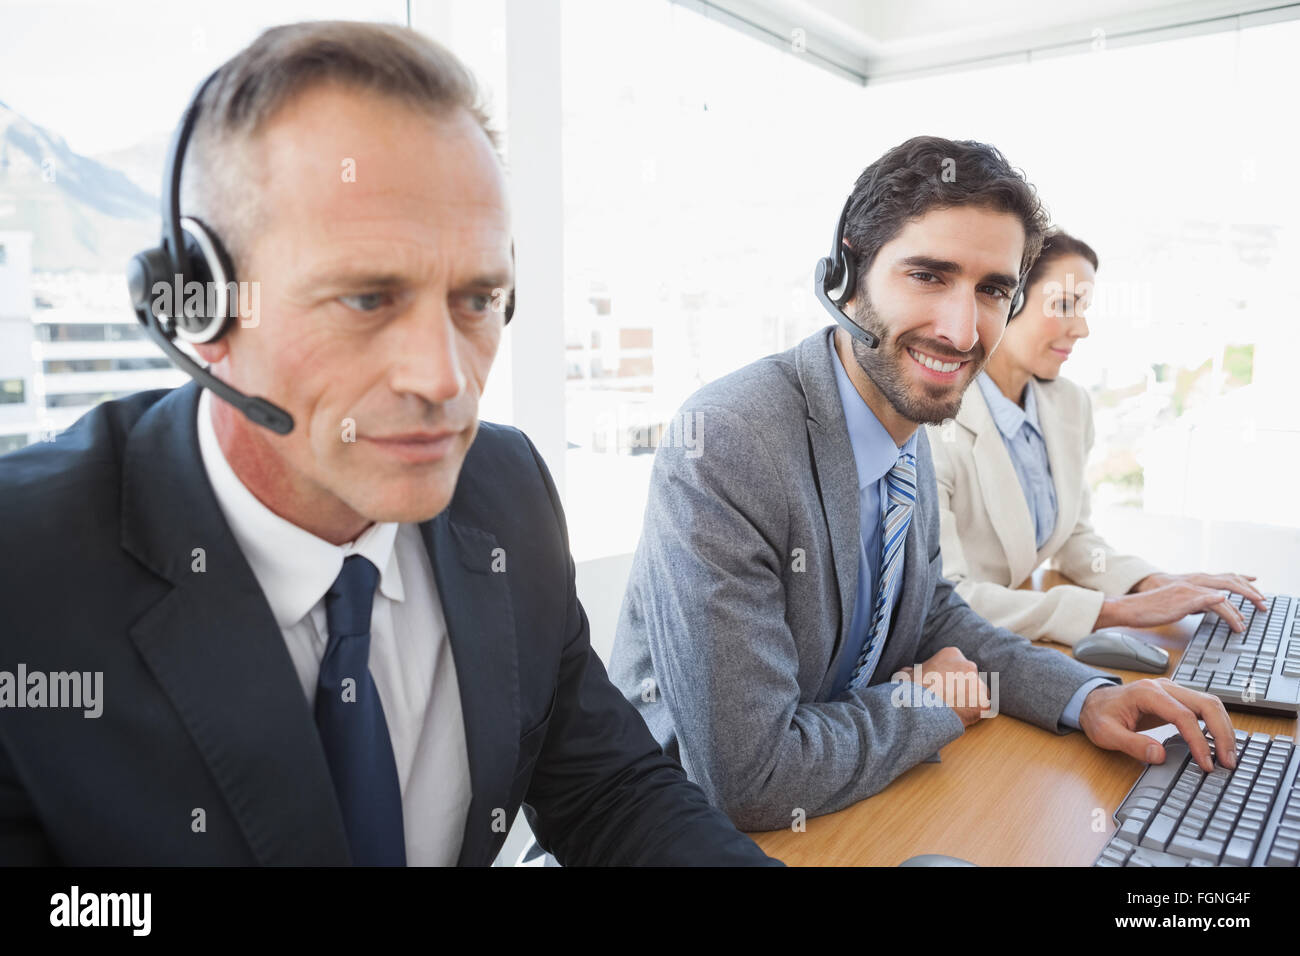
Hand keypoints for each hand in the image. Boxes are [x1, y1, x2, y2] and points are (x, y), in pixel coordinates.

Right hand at [895, 646, 989, 727]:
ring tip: (953, 712)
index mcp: (952, 653)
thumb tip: (910, 672)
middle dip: (963, 689)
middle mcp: (969, 665)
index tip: (944, 688)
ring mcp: (978, 684)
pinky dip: (974, 715)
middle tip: (950, 701)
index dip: (951, 678)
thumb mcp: (907, 672)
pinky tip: (960, 718)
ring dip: (969, 701)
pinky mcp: (983, 702)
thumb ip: (916, 670)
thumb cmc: (909, 689)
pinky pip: (983, 709)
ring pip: (978, 693)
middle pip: (971, 678)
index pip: (959, 665)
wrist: (916, 707)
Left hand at [1077, 678, 1236, 772]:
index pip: (1184, 715)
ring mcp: (1172, 690)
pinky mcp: (1176, 698)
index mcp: (1147, 693)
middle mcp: (1164, 687)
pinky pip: (1204, 708)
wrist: (1091, 701)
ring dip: (1224, 728)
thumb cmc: (1098, 716)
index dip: (1198, 741)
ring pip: (1210, 703)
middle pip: (1206, 703)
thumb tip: (1159, 755)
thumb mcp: (1106, 734)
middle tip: (1229, 761)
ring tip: (1229, 755)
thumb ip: (1131, 744)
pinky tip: (1220, 742)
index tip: (1206, 763)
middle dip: (1222, 733)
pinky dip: (1217, 724)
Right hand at [1133, 572, 1267, 630]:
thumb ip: (1192, 603)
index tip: (1255, 591)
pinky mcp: (1183, 600)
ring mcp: (1188, 591)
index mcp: (1190, 584)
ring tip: (1243, 625)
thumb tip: (1206, 607)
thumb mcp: (1175, 604)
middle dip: (1248, 593)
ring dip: (1236, 612)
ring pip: (1220, 597)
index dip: (1241, 582)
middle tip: (1262, 604)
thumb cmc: (1148, 609)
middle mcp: (1191, 583)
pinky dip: (1222, 606)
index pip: (1222, 580)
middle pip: (1227, 584)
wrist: (1130, 608)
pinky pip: (1208, 602)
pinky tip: (1230, 612)